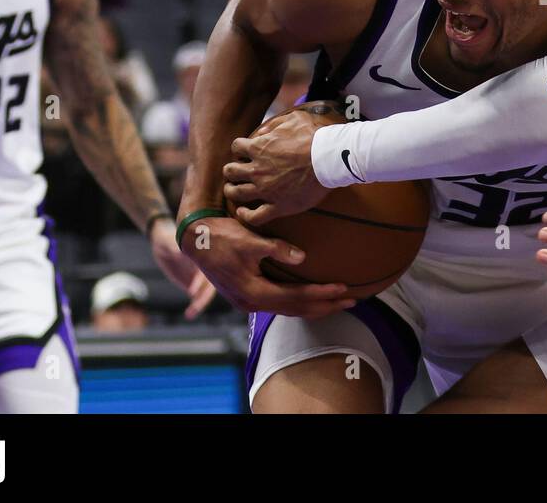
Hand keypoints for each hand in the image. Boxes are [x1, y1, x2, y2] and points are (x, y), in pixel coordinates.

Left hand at [149, 218, 218, 318]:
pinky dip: (194, 305)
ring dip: (199, 304)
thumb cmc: (166, 238)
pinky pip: (197, 296)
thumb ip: (175, 248)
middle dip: (203, 298)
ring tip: (189, 315)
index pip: (205, 271)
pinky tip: (189, 314)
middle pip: (209, 284)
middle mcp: (205, 267)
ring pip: (205, 292)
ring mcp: (200, 276)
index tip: (191, 292)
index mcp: (203, 255)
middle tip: (194, 308)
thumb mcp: (169, 242)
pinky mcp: (193, 283)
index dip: (199, 282)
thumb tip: (181, 253)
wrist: (163, 242)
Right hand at [178, 212, 354, 316]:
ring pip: (288, 310)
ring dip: (314, 307)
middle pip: (296, 310)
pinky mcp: (246, 295)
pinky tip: (310, 298)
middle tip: (352, 301)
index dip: (322, 294)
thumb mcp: (249, 239)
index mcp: (254, 292)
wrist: (195, 239)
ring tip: (337, 302)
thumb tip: (303, 258)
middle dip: (325, 306)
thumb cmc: (222, 236)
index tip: (344, 289)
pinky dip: (299, 303)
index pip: (297, 298)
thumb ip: (276, 249)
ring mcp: (248, 302)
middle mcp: (252, 303)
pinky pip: (279, 304)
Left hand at [222, 105, 336, 221]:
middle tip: (235, 172)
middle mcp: (257, 170)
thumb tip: (263, 131)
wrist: (329, 159)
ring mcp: (266, 190)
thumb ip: (275, 124)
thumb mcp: (294, 119)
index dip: (239, 148)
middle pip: (230, 171)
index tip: (244, 152)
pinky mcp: (278, 206)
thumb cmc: (313, 137)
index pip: (236, 147)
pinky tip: (243, 212)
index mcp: (259, 148)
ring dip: (231, 190)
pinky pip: (255, 216)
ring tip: (233, 190)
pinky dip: (245, 215)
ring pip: (237, 193)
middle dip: (231, 170)